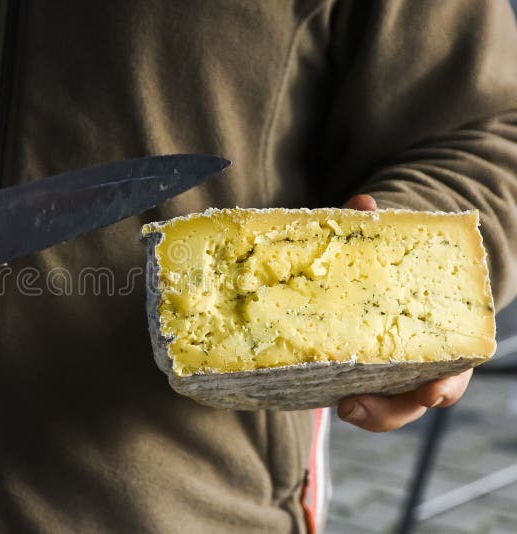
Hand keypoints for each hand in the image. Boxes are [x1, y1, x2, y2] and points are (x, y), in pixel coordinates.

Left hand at [336, 194, 471, 431]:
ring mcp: (380, 375)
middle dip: (385, 412)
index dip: (443, 387)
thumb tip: (364, 202)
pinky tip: (307, 393)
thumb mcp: (388, 246)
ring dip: (360, 412)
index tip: (432, 393)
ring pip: (378, 408)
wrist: (376, 273)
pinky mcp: (348, 374)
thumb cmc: (389, 264)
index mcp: (434, 341)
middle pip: (409, 404)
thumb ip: (376, 226)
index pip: (448, 375)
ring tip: (335, 407)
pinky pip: (344, 394)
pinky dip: (330, 396)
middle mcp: (412, 367)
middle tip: (353, 407)